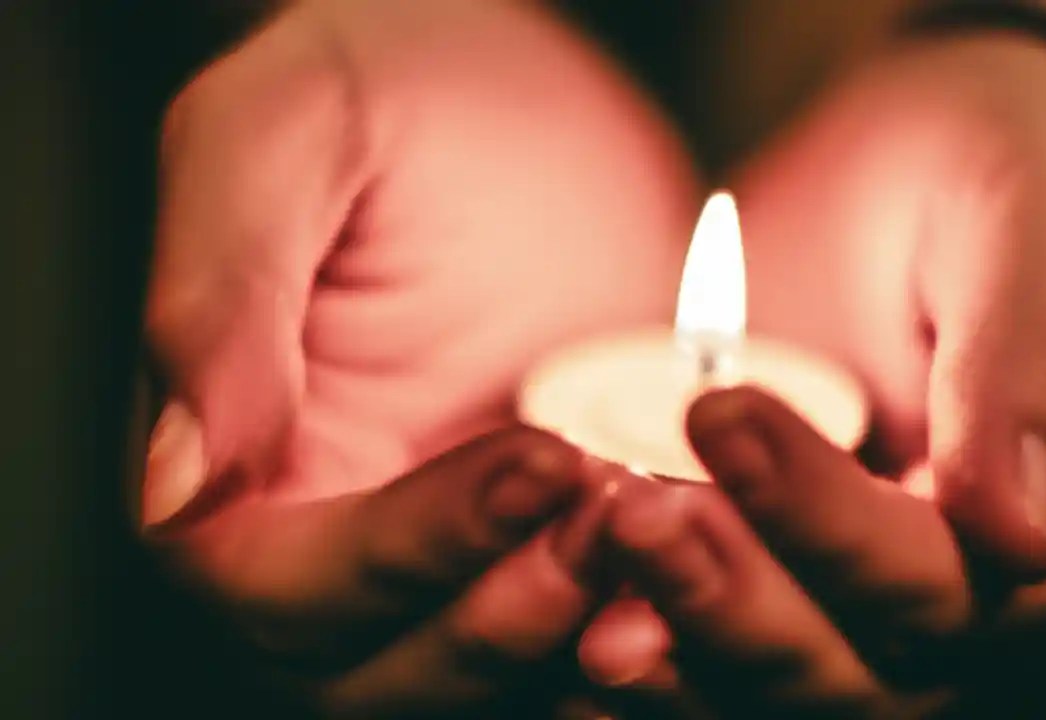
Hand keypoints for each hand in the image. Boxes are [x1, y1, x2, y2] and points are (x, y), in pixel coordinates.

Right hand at [142, 1, 692, 714]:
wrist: (527, 103)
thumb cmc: (393, 93)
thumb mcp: (287, 133)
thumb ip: (220, 292)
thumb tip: (177, 480)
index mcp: (243, 462)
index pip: (284, 585)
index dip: (404, 552)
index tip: (537, 459)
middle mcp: (338, 534)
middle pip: (384, 671)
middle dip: (505, 615)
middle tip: (618, 507)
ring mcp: (454, 553)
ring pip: (491, 680)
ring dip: (585, 640)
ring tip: (676, 535)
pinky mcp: (552, 544)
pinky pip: (588, 640)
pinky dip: (651, 633)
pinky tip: (720, 568)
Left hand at [592, 34, 1045, 716]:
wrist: (892, 176)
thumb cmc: (980, 180)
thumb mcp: (1031, 226)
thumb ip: (1028, 367)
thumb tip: (1018, 534)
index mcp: (1031, 545)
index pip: (932, 582)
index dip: (824, 520)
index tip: (721, 411)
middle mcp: (932, 612)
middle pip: (835, 672)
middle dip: (729, 602)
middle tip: (633, 505)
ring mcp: (828, 615)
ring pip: (746, 692)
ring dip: (664, 643)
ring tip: (586, 548)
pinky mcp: (740, 590)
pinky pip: (679, 664)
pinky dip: (622, 649)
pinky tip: (548, 594)